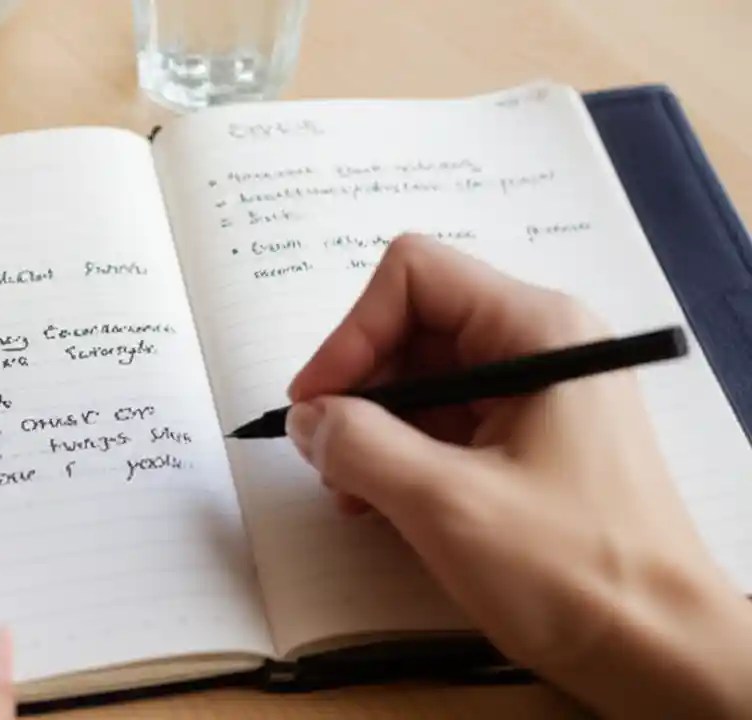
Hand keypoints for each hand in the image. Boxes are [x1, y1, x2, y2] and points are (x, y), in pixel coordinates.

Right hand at [286, 234, 751, 718]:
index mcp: (536, 330)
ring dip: (375, 428)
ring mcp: (540, 393)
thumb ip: (360, 446)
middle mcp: (541, 344)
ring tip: (352, 493)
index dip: (352, 333)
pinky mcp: (533, 439)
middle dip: (361, 387)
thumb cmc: (570, 572)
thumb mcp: (445, 504)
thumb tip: (307, 416)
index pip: (415, 277)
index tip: (315, 404)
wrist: (661, 653)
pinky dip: (404, 453)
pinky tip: (382, 504)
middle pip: (416, 326)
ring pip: (426, 377)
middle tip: (325, 456)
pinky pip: (449, 420)